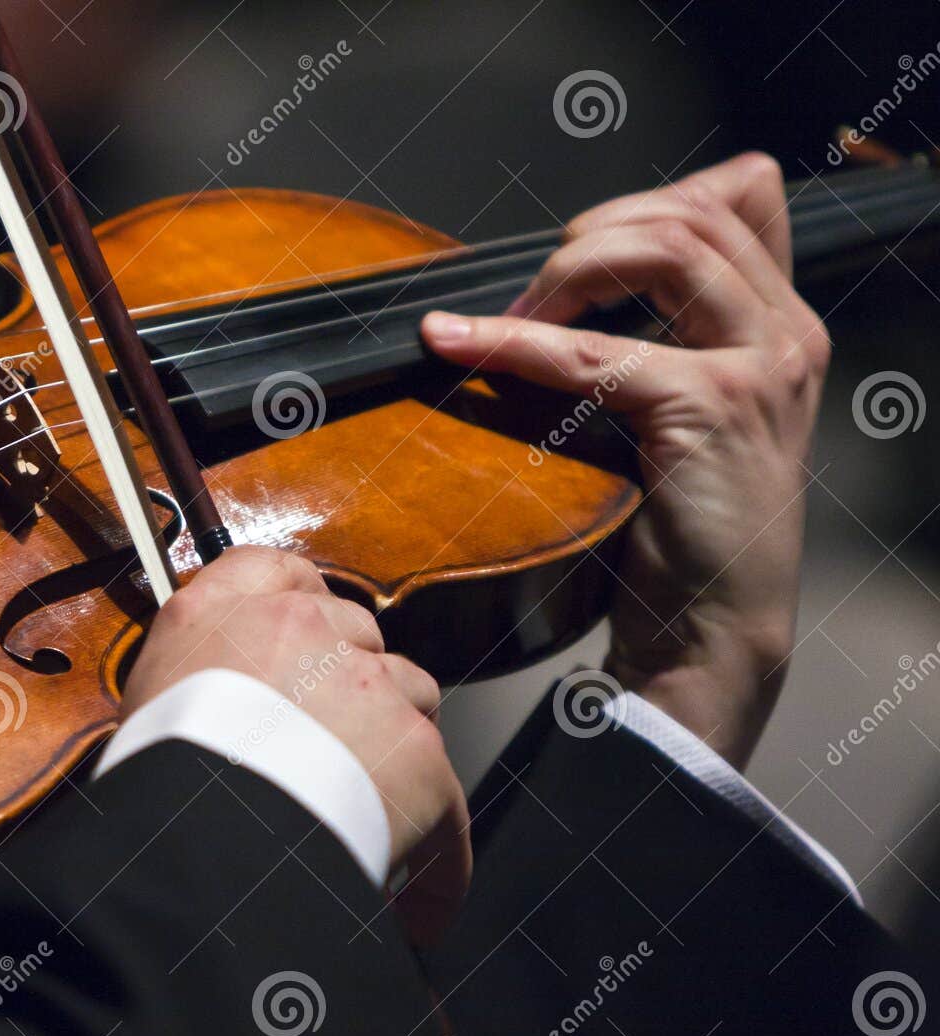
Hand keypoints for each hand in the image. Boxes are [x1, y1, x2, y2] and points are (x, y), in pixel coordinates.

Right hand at [124, 546, 470, 943]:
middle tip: (331, 746)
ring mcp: (369, 686)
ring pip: (412, 695)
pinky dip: (436, 851)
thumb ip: (191, 674)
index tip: (308, 628)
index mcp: (222, 613)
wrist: (202, 838)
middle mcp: (301, 631)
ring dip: (397, 745)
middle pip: (356, 635)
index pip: (276, 570)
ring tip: (372, 811)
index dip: (300, 600)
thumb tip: (216, 697)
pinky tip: (419, 901)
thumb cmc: (160, 782)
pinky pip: (444, 800)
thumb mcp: (145, 701)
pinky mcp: (417, 752)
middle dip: (352, 683)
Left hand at [422, 152, 827, 768]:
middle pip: (686, 214)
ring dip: (564, 271)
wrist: (709, 629)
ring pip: (661, 250)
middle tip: (527, 293)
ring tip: (507, 317)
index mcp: (780, 325)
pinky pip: (595, 353)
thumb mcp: (685, 416)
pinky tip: (460, 345)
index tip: (577, 250)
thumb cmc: (679, 530)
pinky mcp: (711, 410)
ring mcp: (759, 368)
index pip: (737, 196)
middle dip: (588, 237)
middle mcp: (785, 333)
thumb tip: (559, 283)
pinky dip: (515, 342)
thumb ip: (659, 343)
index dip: (646, 200)